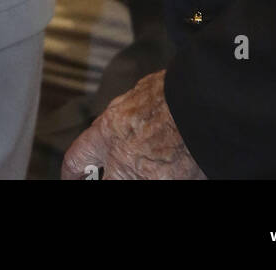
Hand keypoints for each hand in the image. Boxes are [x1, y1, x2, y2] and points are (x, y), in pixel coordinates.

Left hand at [62, 70, 205, 179]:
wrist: (203, 101)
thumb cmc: (175, 92)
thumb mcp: (137, 97)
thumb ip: (124, 117)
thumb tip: (124, 124)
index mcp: (110, 129)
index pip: (77, 158)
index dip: (72, 173)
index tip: (72, 177)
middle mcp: (122, 158)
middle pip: (103, 182)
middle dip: (107, 178)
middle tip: (114, 174)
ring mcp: (145, 176)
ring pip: (132, 181)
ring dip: (142, 175)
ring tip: (159, 163)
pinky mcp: (171, 183)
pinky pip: (162, 180)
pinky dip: (167, 176)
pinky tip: (177, 168)